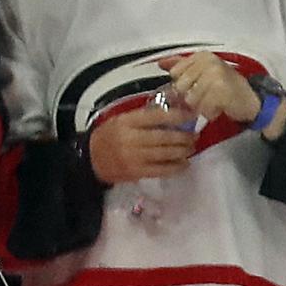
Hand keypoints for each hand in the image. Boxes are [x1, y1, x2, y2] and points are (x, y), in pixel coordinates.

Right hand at [85, 104, 200, 183]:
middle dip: (183, 137)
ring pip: (165, 154)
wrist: (90, 159)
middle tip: (194, 136)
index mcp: (127, 121)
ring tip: (191, 148)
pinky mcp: (137, 172)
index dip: (177, 116)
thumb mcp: (122, 120)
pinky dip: (176, 167)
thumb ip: (144, 118)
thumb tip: (173, 113)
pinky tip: (184, 164)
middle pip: (164, 137)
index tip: (191, 115)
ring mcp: (134, 157)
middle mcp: (131, 138)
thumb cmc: (109, 136)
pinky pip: (162, 170)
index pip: (156, 116)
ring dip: (182, 151)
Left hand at [159, 51, 264, 127]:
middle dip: (191, 97)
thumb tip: (160, 63)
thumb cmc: (227, 88)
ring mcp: (216, 75)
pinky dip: (210, 113)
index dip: (183, 85)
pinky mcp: (222, 90)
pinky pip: (204, 108)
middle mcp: (209, 62)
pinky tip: (219, 108)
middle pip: (181, 86)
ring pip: (191, 99)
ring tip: (214, 102)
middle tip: (206, 97)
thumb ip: (182, 66)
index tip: (197, 87)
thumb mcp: (204, 73)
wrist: (252, 101)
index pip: (175, 73)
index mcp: (202, 56)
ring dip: (201, 107)